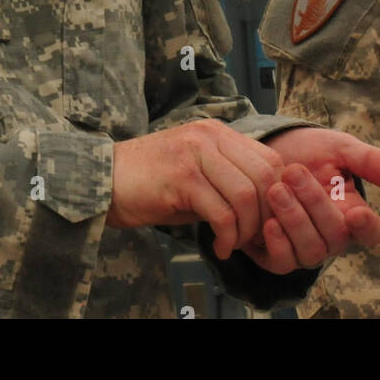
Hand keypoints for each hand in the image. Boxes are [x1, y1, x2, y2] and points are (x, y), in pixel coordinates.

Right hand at [107, 119, 286, 258]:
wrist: (103, 180)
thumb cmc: (148, 182)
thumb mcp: (195, 172)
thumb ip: (227, 181)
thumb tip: (262, 210)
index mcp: (217, 132)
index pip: (271, 159)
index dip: (277, 196)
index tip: (265, 222)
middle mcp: (210, 136)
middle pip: (265, 176)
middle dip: (266, 215)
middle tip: (254, 238)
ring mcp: (195, 154)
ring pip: (246, 195)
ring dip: (246, 230)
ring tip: (232, 244)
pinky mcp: (182, 178)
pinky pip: (222, 212)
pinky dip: (227, 236)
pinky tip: (218, 247)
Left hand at [238, 128, 379, 273]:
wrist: (266, 152)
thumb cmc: (309, 153)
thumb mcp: (339, 148)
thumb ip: (370, 161)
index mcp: (353, 214)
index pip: (372, 232)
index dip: (367, 227)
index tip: (356, 212)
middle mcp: (332, 237)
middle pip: (336, 238)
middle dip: (314, 204)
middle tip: (294, 172)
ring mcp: (305, 248)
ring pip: (311, 252)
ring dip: (294, 220)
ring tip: (276, 189)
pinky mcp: (276, 255)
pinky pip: (283, 263)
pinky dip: (278, 244)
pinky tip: (269, 221)